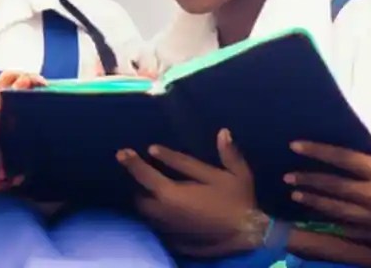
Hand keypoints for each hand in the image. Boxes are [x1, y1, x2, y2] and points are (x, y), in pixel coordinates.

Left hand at [118, 129, 267, 257]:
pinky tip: (163, 210)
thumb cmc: (239, 202)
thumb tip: (223, 131)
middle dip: (136, 184)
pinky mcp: (174, 239)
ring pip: (146, 213)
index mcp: (173, 193)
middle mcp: (165, 211)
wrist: (248, 238)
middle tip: (136, 170)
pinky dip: (156, 216)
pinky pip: (158, 226)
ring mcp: (168, 227)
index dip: (133, 162)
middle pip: (139, 196)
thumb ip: (227, 153)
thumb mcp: (236, 174)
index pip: (145, 175)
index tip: (122, 152)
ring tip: (147, 189)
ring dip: (145, 200)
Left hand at [286, 142, 370, 246]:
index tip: (295, 146)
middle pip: (333, 186)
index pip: (341, 158)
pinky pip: (353, 229)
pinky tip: (322, 217)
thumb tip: (356, 147)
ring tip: (297, 195)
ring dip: (315, 201)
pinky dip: (335, 222)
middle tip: (288, 176)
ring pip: (338, 210)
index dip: (316, 151)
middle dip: (308, 179)